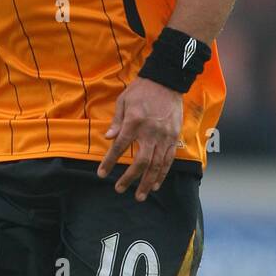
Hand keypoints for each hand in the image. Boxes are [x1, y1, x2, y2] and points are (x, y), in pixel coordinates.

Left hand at [97, 78, 182, 200]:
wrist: (167, 80)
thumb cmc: (142, 89)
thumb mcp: (123, 101)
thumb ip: (116, 121)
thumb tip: (108, 138)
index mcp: (134, 122)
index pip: (120, 146)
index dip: (109, 161)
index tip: (101, 174)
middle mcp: (151, 132)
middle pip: (141, 161)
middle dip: (130, 178)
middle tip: (119, 189)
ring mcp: (165, 135)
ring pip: (157, 165)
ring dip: (148, 182)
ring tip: (140, 195)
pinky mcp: (174, 136)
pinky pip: (169, 159)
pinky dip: (163, 173)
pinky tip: (156, 184)